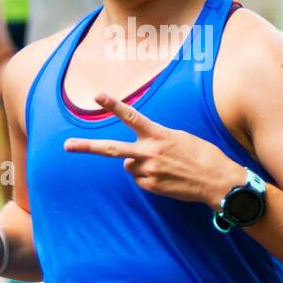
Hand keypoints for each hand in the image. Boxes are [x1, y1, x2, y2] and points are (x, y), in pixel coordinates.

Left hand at [63, 94, 242, 208]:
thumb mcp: (179, 138)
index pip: (131, 116)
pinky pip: (139, 179)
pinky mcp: (150, 187)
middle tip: (66, 146)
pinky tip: (166, 177)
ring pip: (128, 166)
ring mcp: (148, 172)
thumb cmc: (201, 154)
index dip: (113, 105)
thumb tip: (129, 158)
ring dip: (139, 164)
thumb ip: (152, 141)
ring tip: (163, 165)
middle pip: (111, 149)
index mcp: (158, 135)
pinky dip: (148, 177)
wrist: (216, 181)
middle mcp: (149, 153)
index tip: (97, 95)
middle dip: (86, 147)